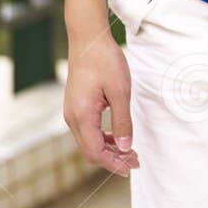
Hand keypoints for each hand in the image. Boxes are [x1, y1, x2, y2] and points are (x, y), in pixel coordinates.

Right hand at [62, 31, 138, 175]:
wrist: (88, 40)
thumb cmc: (105, 62)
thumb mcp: (121, 92)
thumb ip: (122, 121)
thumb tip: (126, 147)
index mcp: (82, 117)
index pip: (96, 152)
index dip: (114, 163)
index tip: (132, 167)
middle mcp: (72, 119)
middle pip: (91, 151)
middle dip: (113, 159)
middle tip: (135, 161)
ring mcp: (72, 113)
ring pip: (89, 142)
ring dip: (109, 149)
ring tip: (130, 151)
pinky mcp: (76, 107)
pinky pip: (88, 130)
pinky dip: (103, 137)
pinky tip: (118, 136)